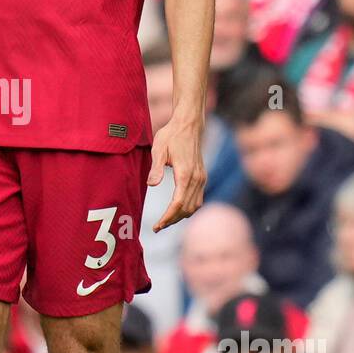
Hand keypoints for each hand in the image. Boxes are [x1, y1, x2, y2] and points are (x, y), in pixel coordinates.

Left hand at [148, 114, 206, 231]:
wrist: (188, 125)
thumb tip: (151, 185)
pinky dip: (188, 208)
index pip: (178, 203)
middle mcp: (197, 178)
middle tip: (157, 227)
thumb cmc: (171, 135)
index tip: (157, 226)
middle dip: (172, 220)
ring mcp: (202, 178)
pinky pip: (198, 199)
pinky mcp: (202, 176)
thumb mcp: (158, 149)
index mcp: (186, 174)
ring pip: (195, 206)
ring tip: (165, 221)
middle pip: (187, 208)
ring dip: (181, 216)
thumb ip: (155, 168)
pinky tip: (177, 210)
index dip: (168, 217)